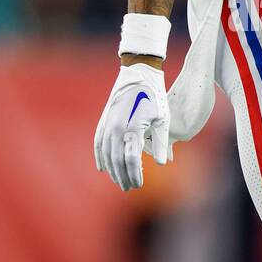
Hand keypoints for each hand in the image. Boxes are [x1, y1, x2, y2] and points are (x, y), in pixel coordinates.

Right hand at [93, 63, 170, 190]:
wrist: (138, 74)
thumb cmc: (155, 97)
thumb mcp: (162, 119)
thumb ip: (161, 142)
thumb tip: (162, 164)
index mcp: (133, 128)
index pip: (131, 160)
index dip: (134, 174)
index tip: (139, 185)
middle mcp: (117, 128)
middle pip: (117, 160)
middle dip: (123, 176)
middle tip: (129, 188)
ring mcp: (108, 124)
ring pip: (106, 153)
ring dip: (112, 169)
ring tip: (118, 180)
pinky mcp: (104, 120)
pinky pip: (98, 142)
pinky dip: (100, 156)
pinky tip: (102, 167)